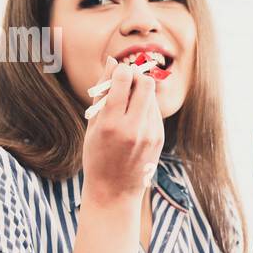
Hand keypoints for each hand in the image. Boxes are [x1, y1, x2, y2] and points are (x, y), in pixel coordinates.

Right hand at [82, 57, 163, 205]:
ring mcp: (150, 134)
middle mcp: (134, 128)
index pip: (124, 80)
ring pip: (152, 96)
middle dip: (136, 77)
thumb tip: (112, 61)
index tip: (117, 73)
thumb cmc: (96, 155)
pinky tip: (133, 119)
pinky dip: (145, 107)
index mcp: (111, 124)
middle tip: (126, 82)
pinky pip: (155, 111)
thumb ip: (103, 92)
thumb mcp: (93, 125)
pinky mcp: (159, 138)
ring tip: (126, 103)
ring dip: (140, 92)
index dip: (122, 70)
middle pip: (146, 84)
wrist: (114, 191)